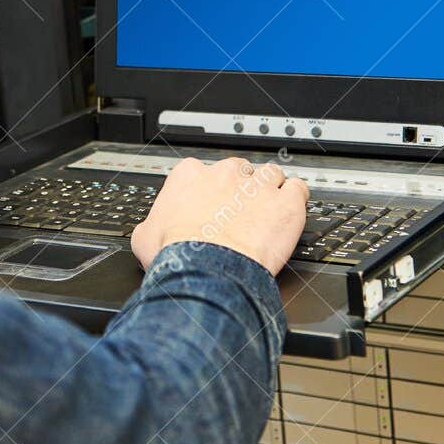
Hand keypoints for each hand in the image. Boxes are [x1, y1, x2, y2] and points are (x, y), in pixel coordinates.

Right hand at [130, 157, 308, 276]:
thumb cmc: (177, 255)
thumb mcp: (145, 238)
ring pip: (270, 175)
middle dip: (240, 190)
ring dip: (270, 190)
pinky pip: (298, 189)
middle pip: (238, 172)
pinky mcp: (286, 203)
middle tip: (239, 214)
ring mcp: (258, 186)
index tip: (211, 206)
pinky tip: (290, 211)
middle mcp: (225, 173)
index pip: (202, 172)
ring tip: (268, 211)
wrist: (205, 271)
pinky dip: (296, 199)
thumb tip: (152, 229)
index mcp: (190, 175)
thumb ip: (154, 223)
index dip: (209, 191)